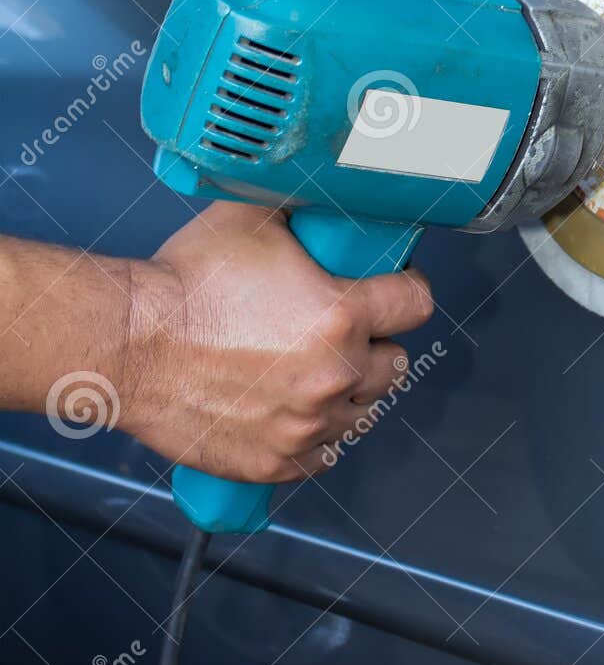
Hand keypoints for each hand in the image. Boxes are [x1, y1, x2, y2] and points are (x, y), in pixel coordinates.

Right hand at [123, 203, 433, 483]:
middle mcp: (333, 373)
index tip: (394, 288)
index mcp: (340, 314)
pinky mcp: (276, 462)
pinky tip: (293, 407)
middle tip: (343, 330)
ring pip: (363, 412)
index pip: (416, 305)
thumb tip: (329, 202)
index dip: (405, 289)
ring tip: (312, 368)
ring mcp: (306, 425)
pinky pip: (324, 454)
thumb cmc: (184, 285)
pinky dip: (315, 434)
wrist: (127, 342)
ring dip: (347, 391)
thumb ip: (305, 215)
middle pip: (396, 364)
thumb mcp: (255, 218)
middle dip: (375, 345)